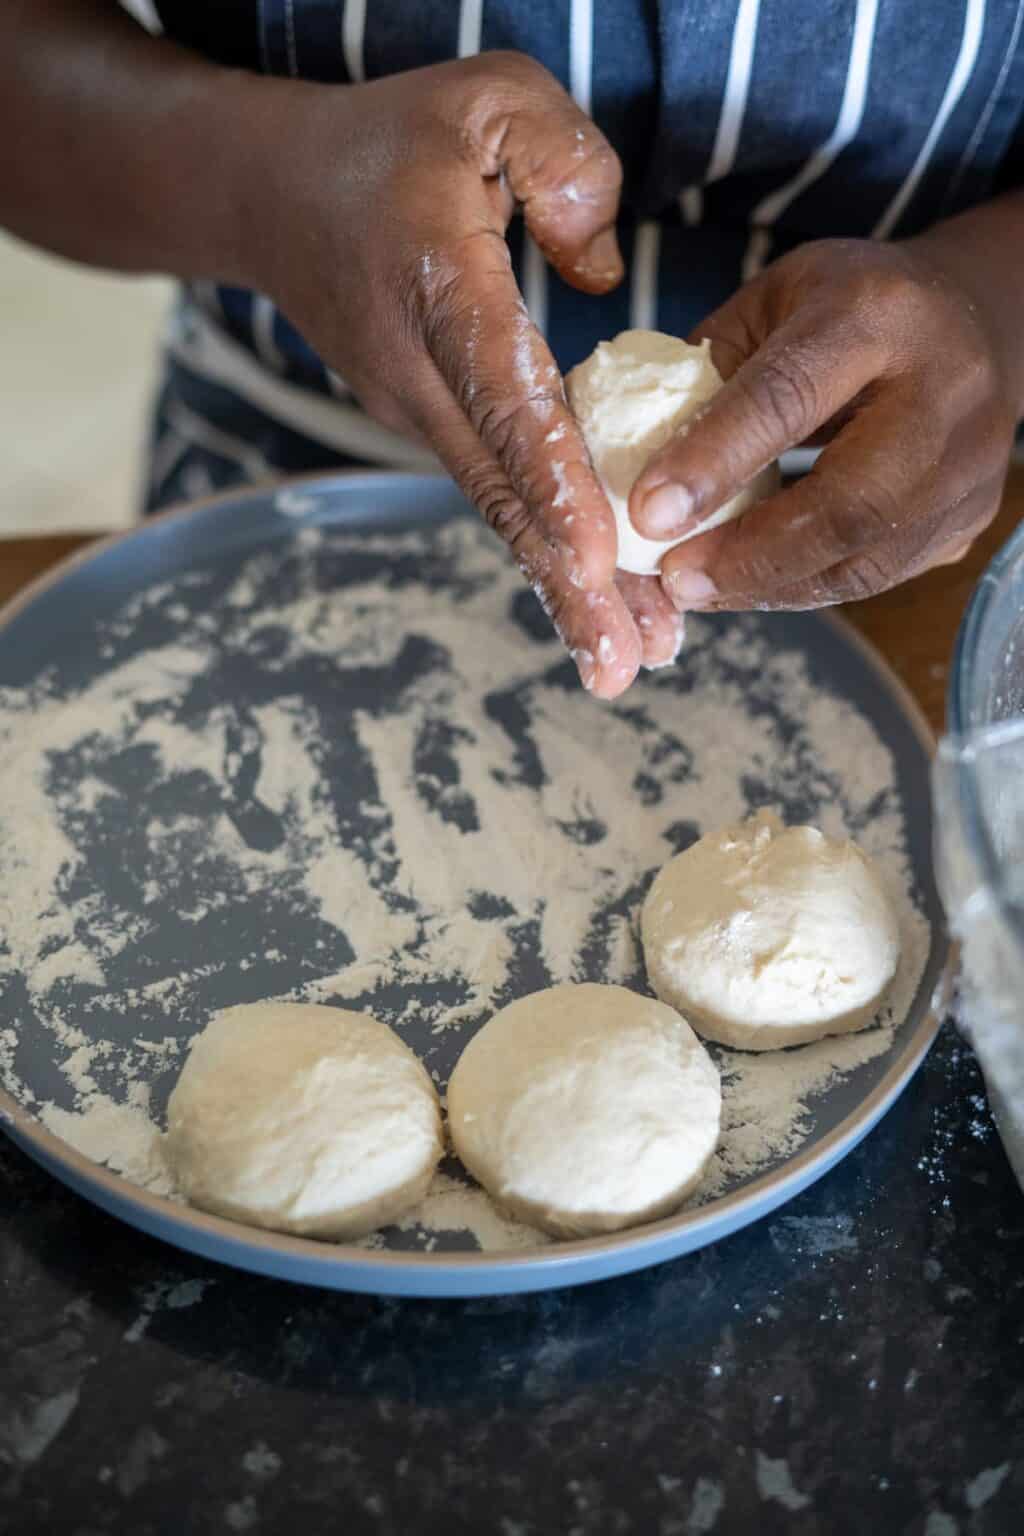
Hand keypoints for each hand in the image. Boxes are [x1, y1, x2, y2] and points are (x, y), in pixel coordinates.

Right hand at [245, 52, 682, 692]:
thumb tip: (602, 271)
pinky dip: (546, 553)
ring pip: (500, 509)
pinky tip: (597, 608)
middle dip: (565, 580)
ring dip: (561, 589)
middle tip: (625, 661)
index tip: (596, 552)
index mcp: (436, 286)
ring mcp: (421, 413)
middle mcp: (422, 373)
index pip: (500, 389)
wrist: (273, 199)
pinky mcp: (434, 429)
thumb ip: (561, 159)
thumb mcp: (486, 97)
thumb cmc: (389, 144)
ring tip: (626, 662)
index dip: (550, 473)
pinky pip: (497, 496)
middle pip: (500, 488)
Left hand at [627, 235, 1020, 611]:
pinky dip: (804, 586)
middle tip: (675, 578)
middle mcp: (943, 390)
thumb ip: (709, 372)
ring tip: (701, 590)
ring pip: (864, 558)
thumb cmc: (850, 308)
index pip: (788, 398)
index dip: (714, 462)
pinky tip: (752, 583)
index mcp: (876, 313)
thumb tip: (632, 458)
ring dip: (770, 585)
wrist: (976, 319)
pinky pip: (878, 574)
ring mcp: (969, 465)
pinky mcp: (968, 519)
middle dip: (749, 554)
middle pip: (845, 503)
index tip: (648, 514)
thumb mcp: (773, 302)